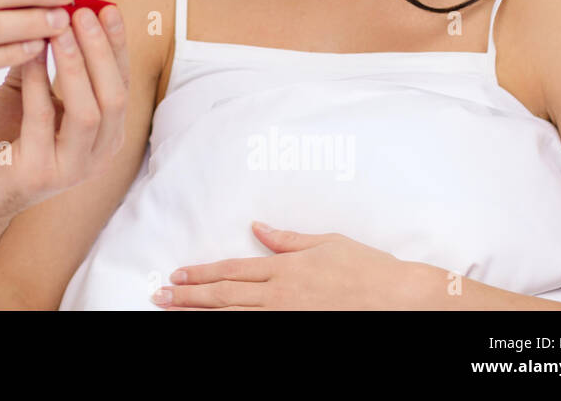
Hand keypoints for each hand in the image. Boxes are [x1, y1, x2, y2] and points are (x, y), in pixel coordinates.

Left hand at [0, 3, 130, 221]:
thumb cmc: (7, 138)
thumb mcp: (31, 93)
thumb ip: (43, 59)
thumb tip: (48, 9)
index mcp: (106, 133)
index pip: (122, 81)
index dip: (116, 43)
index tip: (107, 6)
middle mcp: (99, 153)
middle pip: (115, 96)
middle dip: (100, 50)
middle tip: (83, 12)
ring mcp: (72, 168)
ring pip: (88, 111)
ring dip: (75, 65)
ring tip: (60, 29)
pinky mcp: (40, 174)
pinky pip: (42, 120)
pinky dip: (37, 83)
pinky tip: (29, 54)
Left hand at [152, 222, 423, 309]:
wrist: (401, 298)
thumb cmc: (368, 268)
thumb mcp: (326, 243)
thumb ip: (287, 240)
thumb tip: (257, 227)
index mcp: (285, 269)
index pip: (231, 272)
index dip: (200, 274)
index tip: (176, 277)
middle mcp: (281, 295)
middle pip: (224, 296)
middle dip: (188, 297)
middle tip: (160, 298)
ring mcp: (290, 317)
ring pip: (235, 317)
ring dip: (201, 314)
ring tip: (173, 312)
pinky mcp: (301, 330)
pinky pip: (258, 332)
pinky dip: (233, 329)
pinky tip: (213, 328)